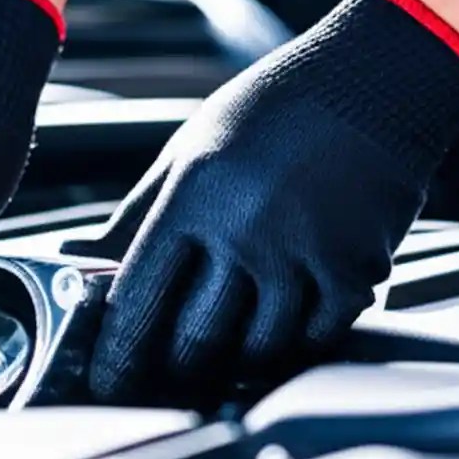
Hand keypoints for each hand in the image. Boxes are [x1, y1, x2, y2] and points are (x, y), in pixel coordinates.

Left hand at [64, 0, 458, 404]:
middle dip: (174, 370)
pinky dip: (297, 345)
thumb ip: (137, 213)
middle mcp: (245, 229)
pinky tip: (284, 336)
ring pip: (259, 348)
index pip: (139, 298)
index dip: (118, 351)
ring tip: (226, 363)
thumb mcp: (189, 149)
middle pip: (195, 338)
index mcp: (192, 196)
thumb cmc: (273, 110)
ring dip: (237, 364)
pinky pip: (317, 337)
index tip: (110, 378)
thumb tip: (81, 259)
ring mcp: (304, 253)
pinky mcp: (357, 268)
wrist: (377, 79)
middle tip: (168, 380)